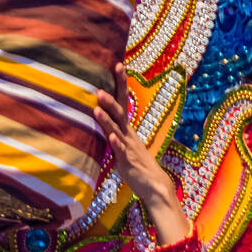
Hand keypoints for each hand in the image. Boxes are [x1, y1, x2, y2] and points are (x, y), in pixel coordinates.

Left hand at [94, 63, 191, 245]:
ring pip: (117, 129)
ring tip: (97, 104)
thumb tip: (101, 122)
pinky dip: (115, 142)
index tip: (117, 64)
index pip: (123, 102)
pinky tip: (110, 135)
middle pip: (120, 111)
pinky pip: (121, 150)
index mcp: (127, 130)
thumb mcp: (122, 147)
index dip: (120, 84)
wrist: (154, 186)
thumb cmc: (136, 167)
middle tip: (100, 83)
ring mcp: (128, 147)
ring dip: (107, 117)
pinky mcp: (127, 162)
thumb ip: (113, 134)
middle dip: (111, 96)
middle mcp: (128, 135)